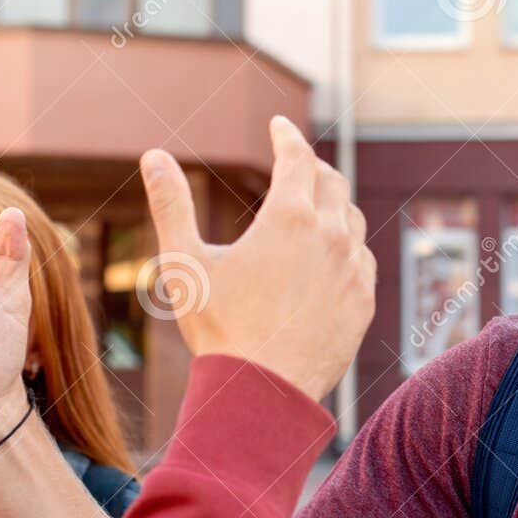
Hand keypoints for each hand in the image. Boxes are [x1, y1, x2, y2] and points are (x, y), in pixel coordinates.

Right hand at [141, 115, 375, 403]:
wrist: (264, 393)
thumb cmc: (219, 328)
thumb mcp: (184, 263)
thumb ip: (171, 204)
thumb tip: (153, 155)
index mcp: (290, 216)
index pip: (296, 156)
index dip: (286, 134)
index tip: (277, 123)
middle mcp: (331, 234)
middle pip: (330, 181)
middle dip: (310, 165)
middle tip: (295, 162)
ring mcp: (353, 269)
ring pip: (351, 218)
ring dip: (333, 203)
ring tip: (315, 203)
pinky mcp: (364, 301)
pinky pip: (362, 258)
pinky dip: (347, 243)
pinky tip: (332, 252)